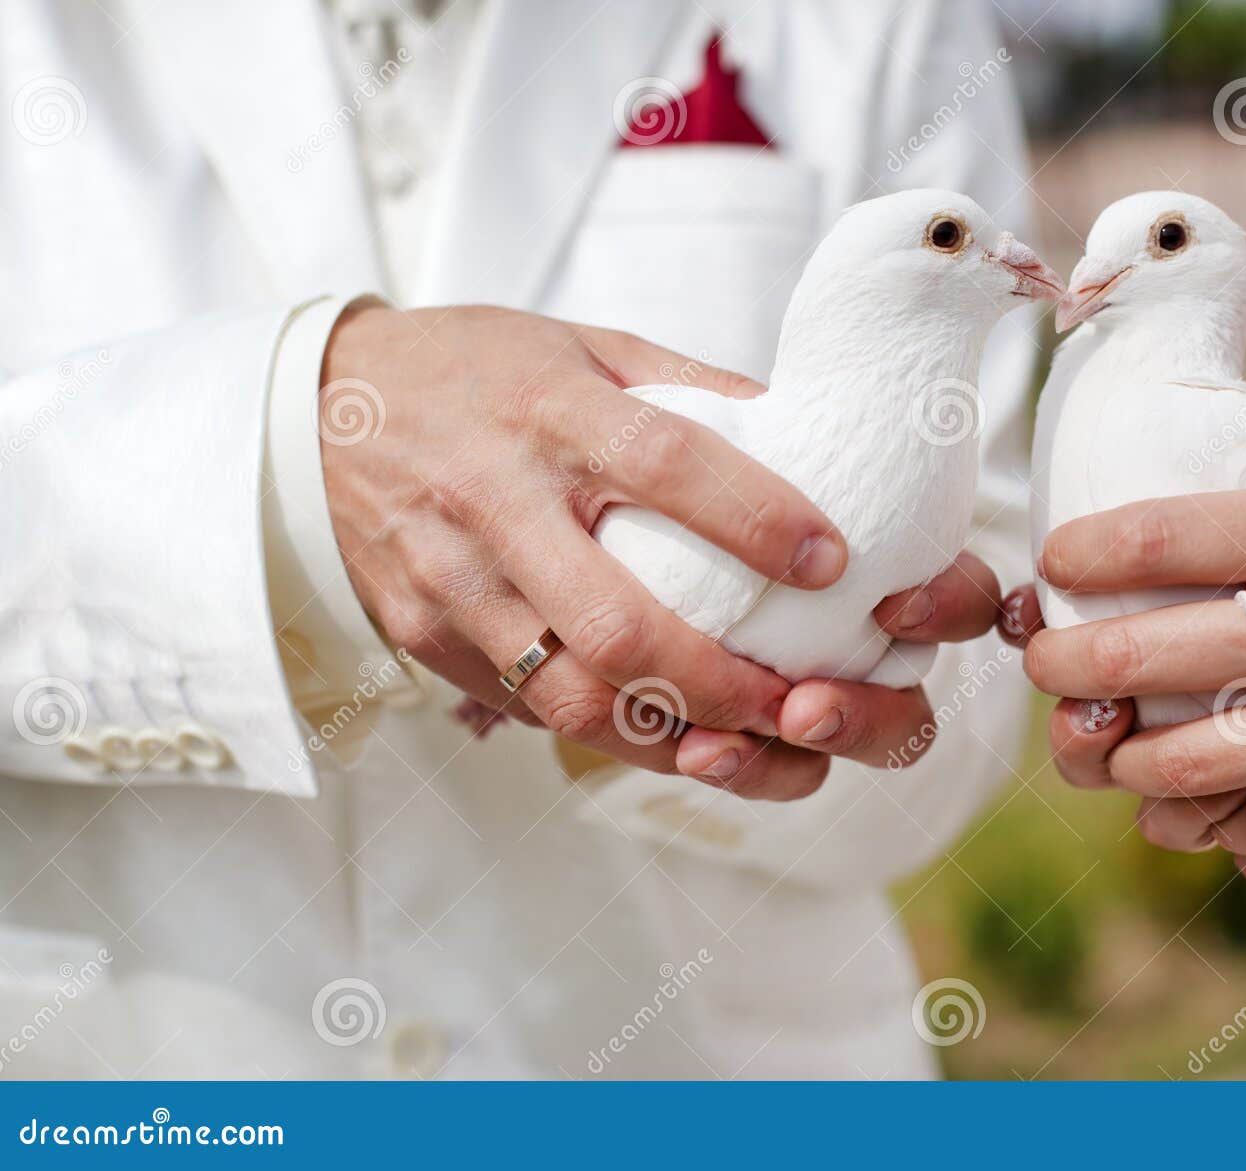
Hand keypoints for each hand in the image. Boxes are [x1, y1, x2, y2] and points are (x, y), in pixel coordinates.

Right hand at [320, 303, 1000, 797]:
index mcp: (551, 412)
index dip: (754, 519)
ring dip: (674, 740)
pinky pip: (527, 707)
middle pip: (620, 623)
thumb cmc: (476, 372)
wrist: (318, 409)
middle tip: (803, 704)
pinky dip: (607, 734)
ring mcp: (452, 582)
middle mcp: (497, 501)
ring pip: (571, 696)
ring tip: (752, 749)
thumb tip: (806, 431)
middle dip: (724, 682)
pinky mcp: (424, 637)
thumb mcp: (583, 345)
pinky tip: (671, 740)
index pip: (665, 464)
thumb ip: (687, 389)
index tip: (830, 562)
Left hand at [1013, 444, 1245, 886]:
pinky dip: (1209, 825)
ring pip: (1179, 765)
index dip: (1076, 559)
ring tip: (1107, 745)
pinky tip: (1188, 808)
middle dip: (1061, 669)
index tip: (1052, 567)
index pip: (1155, 540)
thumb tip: (1179, 457)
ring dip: (1116, 764)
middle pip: (1140, 660)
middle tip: (1047, 664)